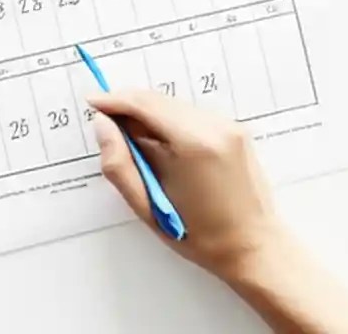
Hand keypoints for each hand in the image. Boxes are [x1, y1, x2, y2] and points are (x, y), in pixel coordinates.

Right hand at [88, 90, 285, 279]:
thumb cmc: (200, 235)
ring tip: (136, 146)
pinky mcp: (236, 132)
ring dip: (150, 116)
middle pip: (160, 100)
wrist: (254, 247)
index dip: (115, 100)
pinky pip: (192, 115)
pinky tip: (163, 148)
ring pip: (175, 106)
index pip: (145, 104)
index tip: (93, 102)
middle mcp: (216, 127)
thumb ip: (119, 163)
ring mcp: (230, 127)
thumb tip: (102, 125)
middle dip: (130, 108)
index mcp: (194, 143)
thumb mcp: (147, 206)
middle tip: (108, 127)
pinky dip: (170, 123)